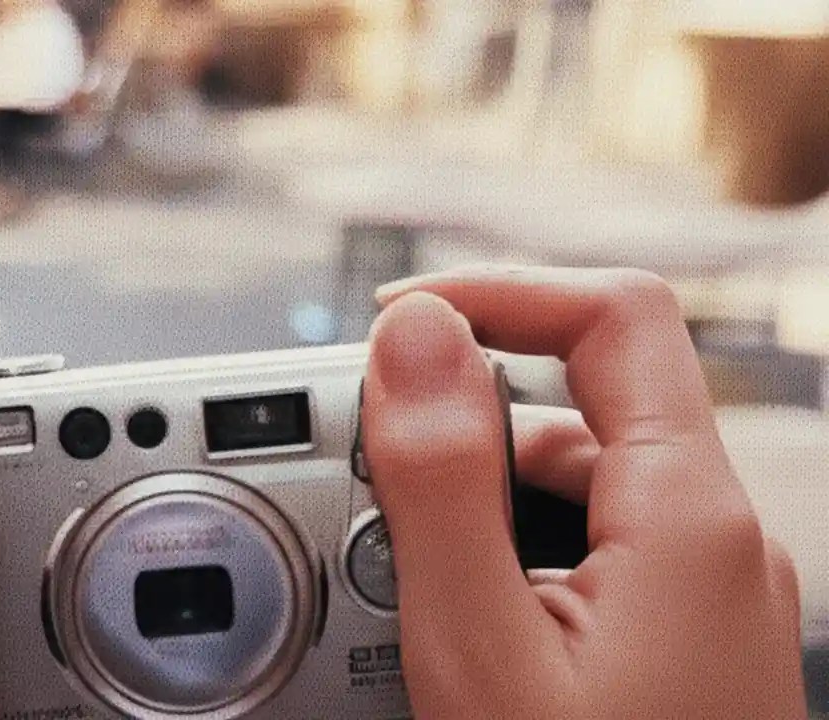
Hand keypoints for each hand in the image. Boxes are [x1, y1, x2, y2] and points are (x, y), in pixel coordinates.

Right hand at [366, 266, 804, 719]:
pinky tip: (461, 619)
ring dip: (481, 498)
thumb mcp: (482, 651)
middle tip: (368, 480)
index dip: (498, 291)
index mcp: (692, 520)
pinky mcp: (686, 637)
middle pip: (579, 407)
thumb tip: (417, 335)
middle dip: (462, 423)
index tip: (396, 322)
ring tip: (398, 578)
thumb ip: (446, 485)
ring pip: (580, 485)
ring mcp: (710, 594)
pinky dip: (514, 553)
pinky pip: (593, 548)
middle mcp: (721, 543)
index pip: (616, 314)